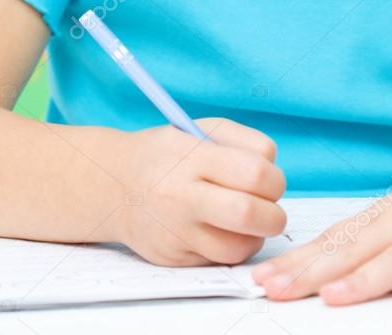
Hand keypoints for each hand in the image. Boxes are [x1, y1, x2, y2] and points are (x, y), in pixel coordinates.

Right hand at [113, 118, 286, 265]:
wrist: (116, 185)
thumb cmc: (169, 153)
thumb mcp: (202, 129)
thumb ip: (245, 142)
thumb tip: (274, 171)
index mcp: (192, 157)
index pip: (254, 173)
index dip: (274, 179)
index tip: (271, 179)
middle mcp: (181, 196)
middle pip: (250, 214)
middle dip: (273, 215)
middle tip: (270, 208)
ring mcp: (176, 231)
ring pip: (238, 247)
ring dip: (255, 236)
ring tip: (247, 221)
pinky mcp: (173, 258)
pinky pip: (219, 261)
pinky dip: (232, 248)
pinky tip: (223, 231)